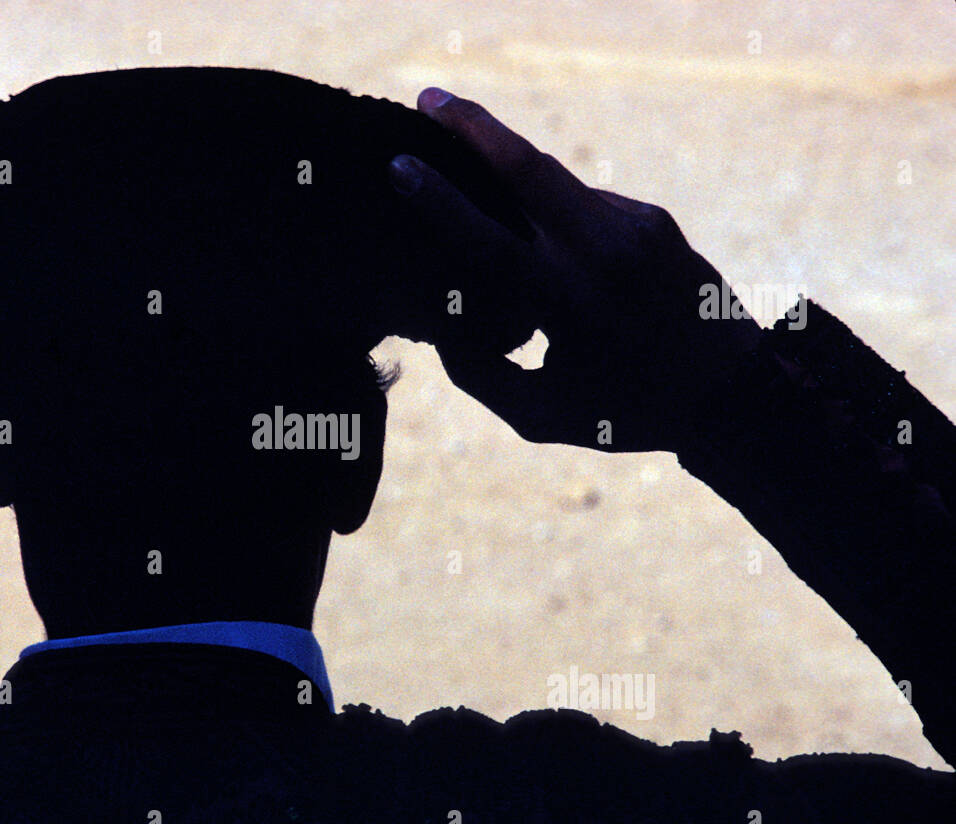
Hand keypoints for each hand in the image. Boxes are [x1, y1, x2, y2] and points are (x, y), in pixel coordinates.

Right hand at [389, 88, 761, 452]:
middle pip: (527, 167)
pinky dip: (552, 212)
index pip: (490, 239)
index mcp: (569, 305)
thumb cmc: (624, 412)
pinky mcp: (652, 218)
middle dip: (473, 125)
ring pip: (552, 181)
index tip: (399, 163)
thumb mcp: (539, 417)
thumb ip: (478, 373)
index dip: (439, 200)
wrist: (732, 391)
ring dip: (507, 165)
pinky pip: (584, 204)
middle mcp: (603, 253)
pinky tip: (548, 241)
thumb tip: (438, 322)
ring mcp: (633, 227)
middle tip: (428, 97)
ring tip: (466, 160)